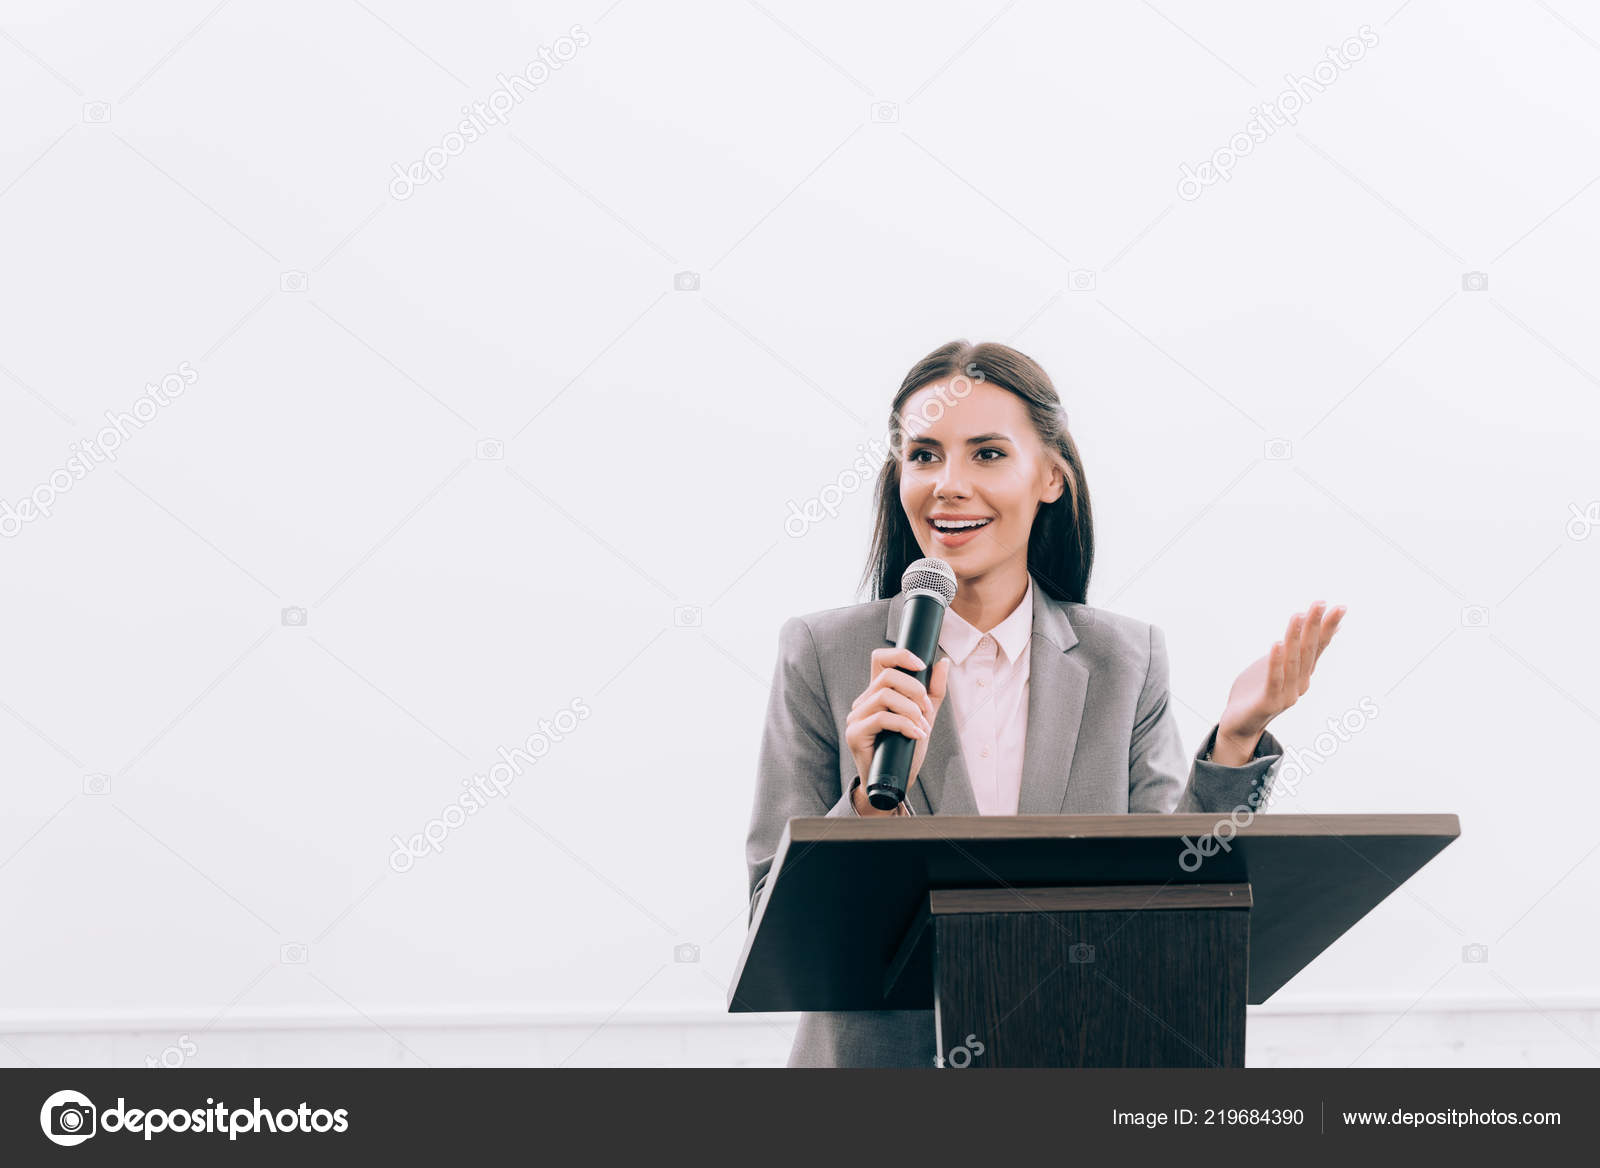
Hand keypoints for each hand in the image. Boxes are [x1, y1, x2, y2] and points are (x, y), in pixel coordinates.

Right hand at [845, 648, 950, 812]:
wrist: (896, 782)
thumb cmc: (906, 749)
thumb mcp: (925, 716)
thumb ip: (933, 691)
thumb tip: (942, 662)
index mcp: (878, 693)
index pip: (880, 659)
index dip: (900, 655)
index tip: (921, 665)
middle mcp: (864, 701)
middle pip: (886, 676)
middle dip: (914, 689)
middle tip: (927, 709)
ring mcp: (856, 717)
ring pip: (884, 695)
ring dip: (911, 710)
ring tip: (922, 726)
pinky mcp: (855, 733)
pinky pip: (881, 718)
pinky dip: (904, 724)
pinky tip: (916, 735)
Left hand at [1216, 601, 1345, 758]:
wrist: (1240, 725)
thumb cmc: (1256, 691)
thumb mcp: (1276, 666)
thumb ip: (1293, 650)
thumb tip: (1307, 629)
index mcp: (1302, 674)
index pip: (1318, 647)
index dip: (1327, 628)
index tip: (1338, 607)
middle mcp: (1300, 683)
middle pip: (1309, 651)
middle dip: (1315, 626)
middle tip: (1322, 603)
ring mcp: (1287, 694)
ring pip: (1292, 661)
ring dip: (1295, 637)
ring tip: (1298, 615)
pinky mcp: (1269, 702)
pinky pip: (1274, 678)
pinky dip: (1276, 661)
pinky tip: (1277, 643)